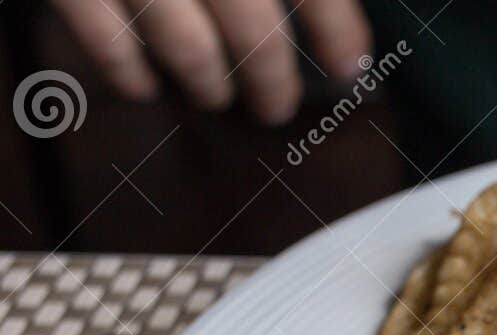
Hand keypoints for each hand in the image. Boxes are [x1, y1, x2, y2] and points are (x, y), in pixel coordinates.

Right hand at [52, 0, 372, 124]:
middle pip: (252, 27)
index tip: (349, 67)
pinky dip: (128, 72)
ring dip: (209, 83)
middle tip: (275, 105)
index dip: (337, 29)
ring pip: (190, 46)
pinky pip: (106, 39)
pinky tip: (142, 85)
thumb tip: (336, 29)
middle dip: (271, 79)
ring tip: (215, 95)